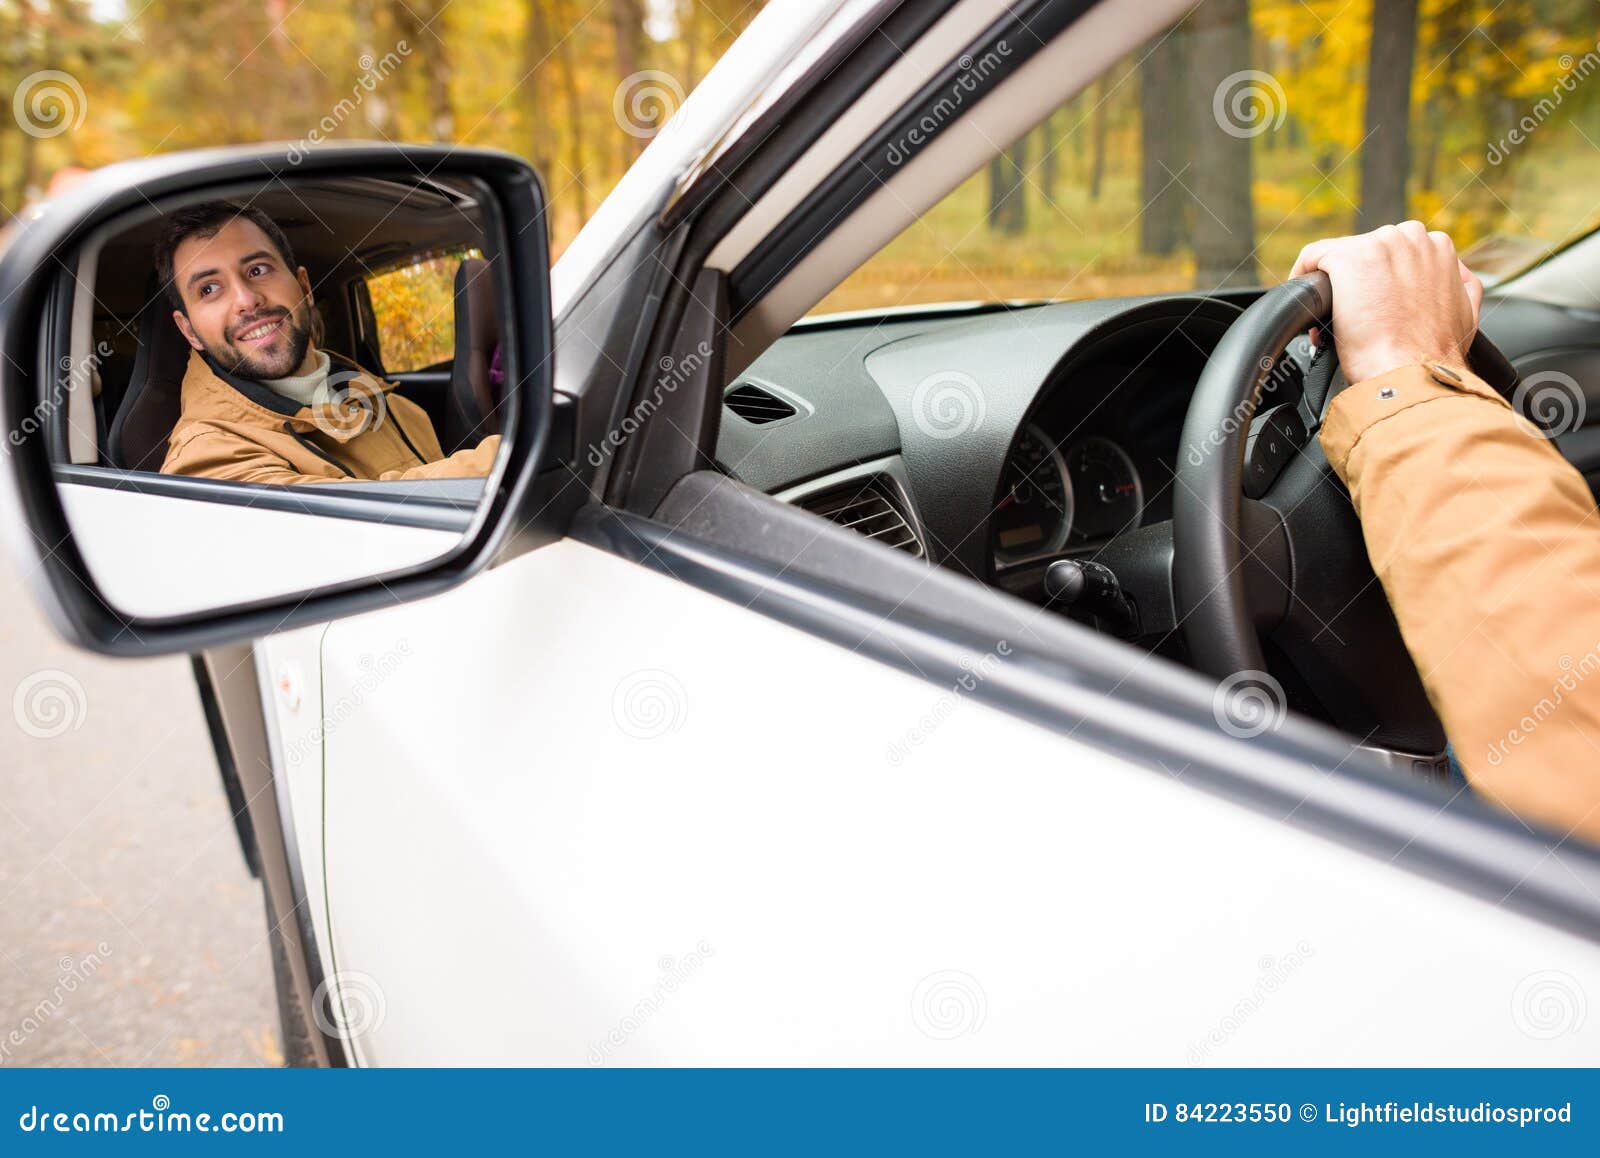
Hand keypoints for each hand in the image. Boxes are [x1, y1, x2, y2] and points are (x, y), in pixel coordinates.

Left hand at [1289, 221, 1483, 385]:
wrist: (1411, 372)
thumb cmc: (1432, 354)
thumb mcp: (1465, 312)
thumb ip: (1460, 284)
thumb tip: (1454, 276)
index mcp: (1437, 248)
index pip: (1392, 252)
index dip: (1377, 281)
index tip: (1369, 308)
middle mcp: (1410, 238)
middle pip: (1364, 251)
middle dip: (1354, 284)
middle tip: (1347, 320)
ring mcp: (1379, 246)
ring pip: (1339, 255)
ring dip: (1332, 286)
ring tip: (1330, 321)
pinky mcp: (1349, 258)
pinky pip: (1312, 257)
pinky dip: (1303, 277)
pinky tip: (1306, 302)